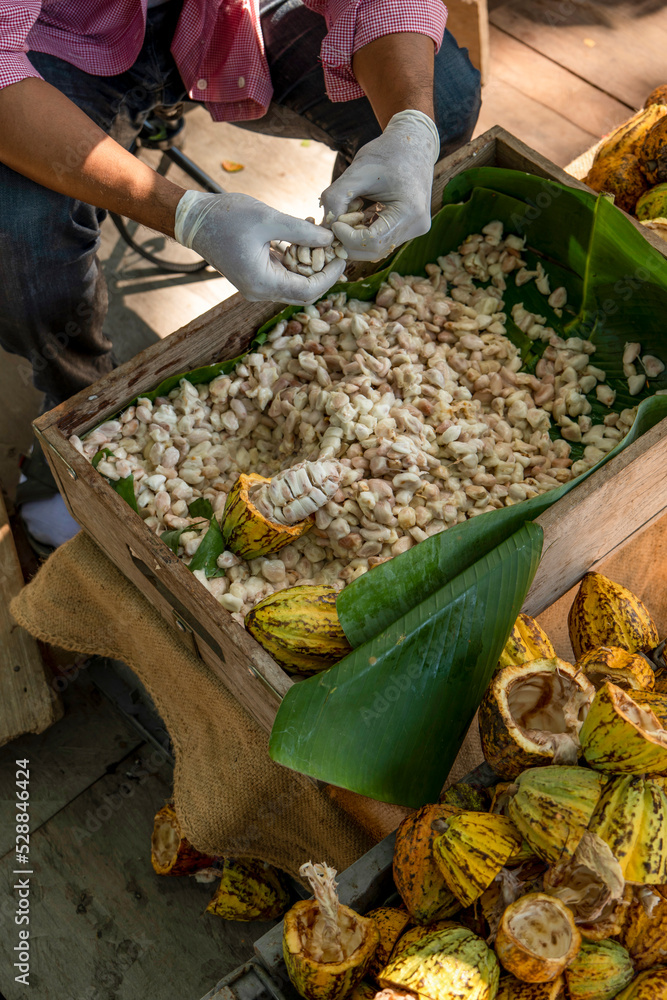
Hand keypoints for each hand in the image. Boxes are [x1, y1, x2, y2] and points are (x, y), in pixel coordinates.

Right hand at [174, 190, 345, 303]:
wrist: (194, 219)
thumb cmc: (226, 216)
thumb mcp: (267, 219)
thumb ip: (301, 231)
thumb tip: (331, 239)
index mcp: (262, 283)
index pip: (307, 291)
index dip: (329, 276)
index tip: (342, 256)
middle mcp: (259, 291)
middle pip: (303, 293)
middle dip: (324, 273)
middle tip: (338, 251)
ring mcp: (256, 285)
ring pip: (294, 284)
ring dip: (311, 265)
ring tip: (324, 240)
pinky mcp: (255, 275)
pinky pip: (283, 275)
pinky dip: (297, 260)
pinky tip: (305, 239)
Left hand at [320, 110, 439, 261]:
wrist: (413, 144)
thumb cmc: (386, 153)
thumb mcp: (357, 171)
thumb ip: (336, 198)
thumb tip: (323, 227)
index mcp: (409, 211)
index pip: (372, 242)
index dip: (347, 238)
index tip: (333, 222)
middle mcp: (416, 226)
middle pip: (374, 251)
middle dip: (348, 242)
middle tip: (333, 225)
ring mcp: (415, 230)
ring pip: (376, 249)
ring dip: (355, 239)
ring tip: (346, 218)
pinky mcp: (409, 229)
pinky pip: (382, 241)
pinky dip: (364, 234)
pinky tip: (357, 217)